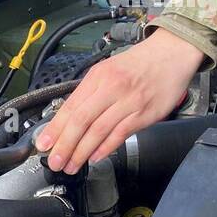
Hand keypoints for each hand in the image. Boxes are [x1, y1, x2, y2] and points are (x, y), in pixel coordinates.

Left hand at [34, 29, 205, 173]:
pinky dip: (106, 147)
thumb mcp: (109, 69)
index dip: (55, 128)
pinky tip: (95, 157)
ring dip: (82, 151)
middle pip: (81, 121)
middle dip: (65, 145)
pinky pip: (120, 133)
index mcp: (98, 76)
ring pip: (99, 130)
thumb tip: (69, 117)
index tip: (44, 144)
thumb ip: (91, 91)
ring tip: (72, 164)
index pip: (71, 106)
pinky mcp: (145, 113)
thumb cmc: (140, 63)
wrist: (172, 53)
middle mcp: (112, 87)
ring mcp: (129, 102)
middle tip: (55, 161)